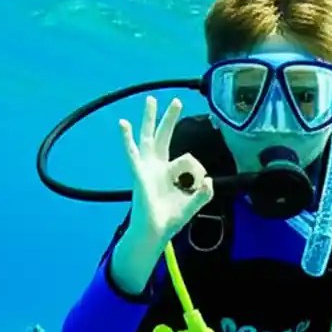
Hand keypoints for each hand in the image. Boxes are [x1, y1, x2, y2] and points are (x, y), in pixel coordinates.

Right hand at [119, 95, 213, 242]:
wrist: (155, 231)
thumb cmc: (170, 218)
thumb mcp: (192, 205)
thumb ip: (203, 194)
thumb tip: (209, 180)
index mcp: (170, 172)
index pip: (186, 159)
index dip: (196, 171)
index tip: (202, 184)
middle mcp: (157, 166)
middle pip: (163, 136)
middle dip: (169, 118)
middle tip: (176, 101)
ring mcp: (147, 167)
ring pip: (149, 137)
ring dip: (150, 119)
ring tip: (151, 99)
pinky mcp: (139, 173)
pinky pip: (132, 153)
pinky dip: (126, 138)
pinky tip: (122, 123)